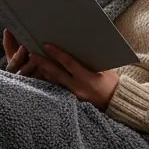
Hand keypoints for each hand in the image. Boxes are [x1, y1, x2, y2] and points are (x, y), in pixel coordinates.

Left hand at [3, 29, 119, 110]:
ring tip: (33, 62)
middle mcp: (78, 87)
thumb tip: (78, 47)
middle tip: (32, 54)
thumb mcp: (104, 69)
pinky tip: (42, 73)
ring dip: (44, 71)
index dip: (57, 54)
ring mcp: (73, 95)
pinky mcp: (71, 99)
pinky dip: (50, 80)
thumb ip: (90, 61)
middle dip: (43, 63)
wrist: (116, 102)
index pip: (69, 63)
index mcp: (87, 78)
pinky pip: (58, 88)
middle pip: (56, 73)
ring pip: (54, 81)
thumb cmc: (112, 83)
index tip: (46, 45)